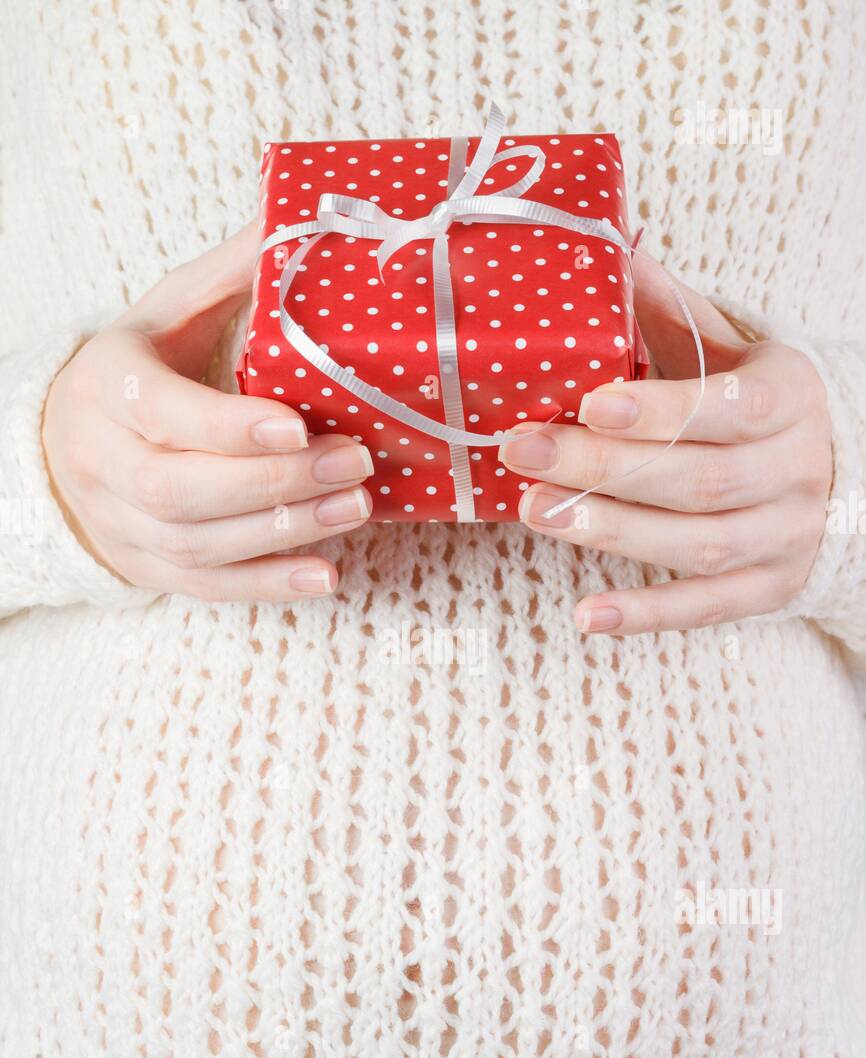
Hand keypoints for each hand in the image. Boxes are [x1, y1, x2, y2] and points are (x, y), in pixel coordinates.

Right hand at [43, 223, 372, 600]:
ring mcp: (120, 523)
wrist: (69, 443)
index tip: (298, 421)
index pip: (164, 413)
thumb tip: (302, 216)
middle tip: (354, 463)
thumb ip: (229, 277)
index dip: (230, 426)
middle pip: (181, 490)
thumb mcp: (167, 314)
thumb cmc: (139, 370)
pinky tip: (324, 577)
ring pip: (197, 544)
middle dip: (273, 482)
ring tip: (356, 507)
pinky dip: (267, 586)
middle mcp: (101, 461)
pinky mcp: (146, 567)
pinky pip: (205, 587)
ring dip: (282, 532)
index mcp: (106, 385)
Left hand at [499, 253, 832, 635]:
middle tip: (524, 452)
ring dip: (612, 533)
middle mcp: (796, 471)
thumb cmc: (763, 403)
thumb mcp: (735, 350)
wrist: (845, 473)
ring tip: (537, 512)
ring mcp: (786, 538)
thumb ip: (672, 314)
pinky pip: (705, 608)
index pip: (726, 408)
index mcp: (790, 398)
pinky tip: (587, 616)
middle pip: (697, 480)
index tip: (588, 405)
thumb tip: (606, 249)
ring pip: (697, 545)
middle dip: (604, 468)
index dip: (660, 411)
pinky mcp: (769, 590)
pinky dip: (646, 615)